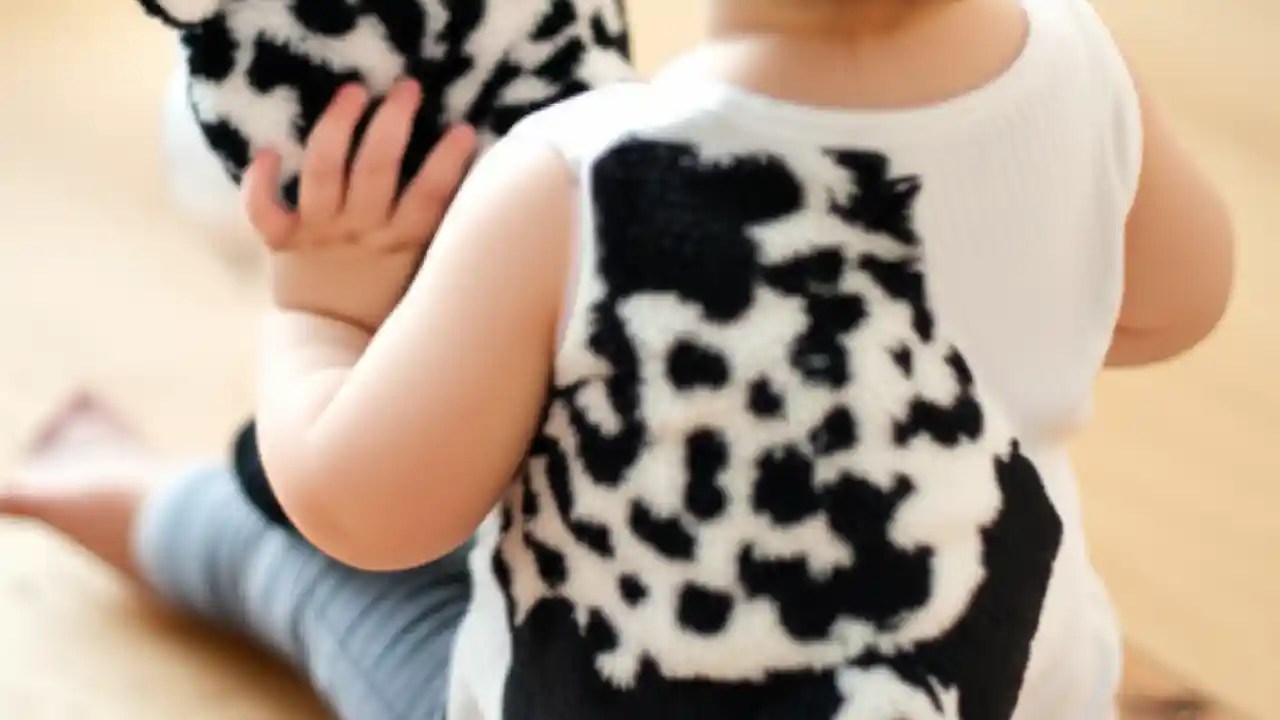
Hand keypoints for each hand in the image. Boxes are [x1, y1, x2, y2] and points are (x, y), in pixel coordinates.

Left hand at [242, 79, 477, 331]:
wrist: (331, 354)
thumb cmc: (386, 312)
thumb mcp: (426, 281)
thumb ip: (444, 246)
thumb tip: (484, 212)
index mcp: (402, 247)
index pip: (430, 198)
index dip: (448, 163)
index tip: (463, 129)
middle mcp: (361, 235)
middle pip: (377, 171)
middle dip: (392, 124)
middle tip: (407, 88)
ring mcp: (320, 236)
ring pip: (324, 175)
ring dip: (337, 128)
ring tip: (353, 93)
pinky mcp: (284, 243)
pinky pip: (263, 211)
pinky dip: (259, 183)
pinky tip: (268, 151)